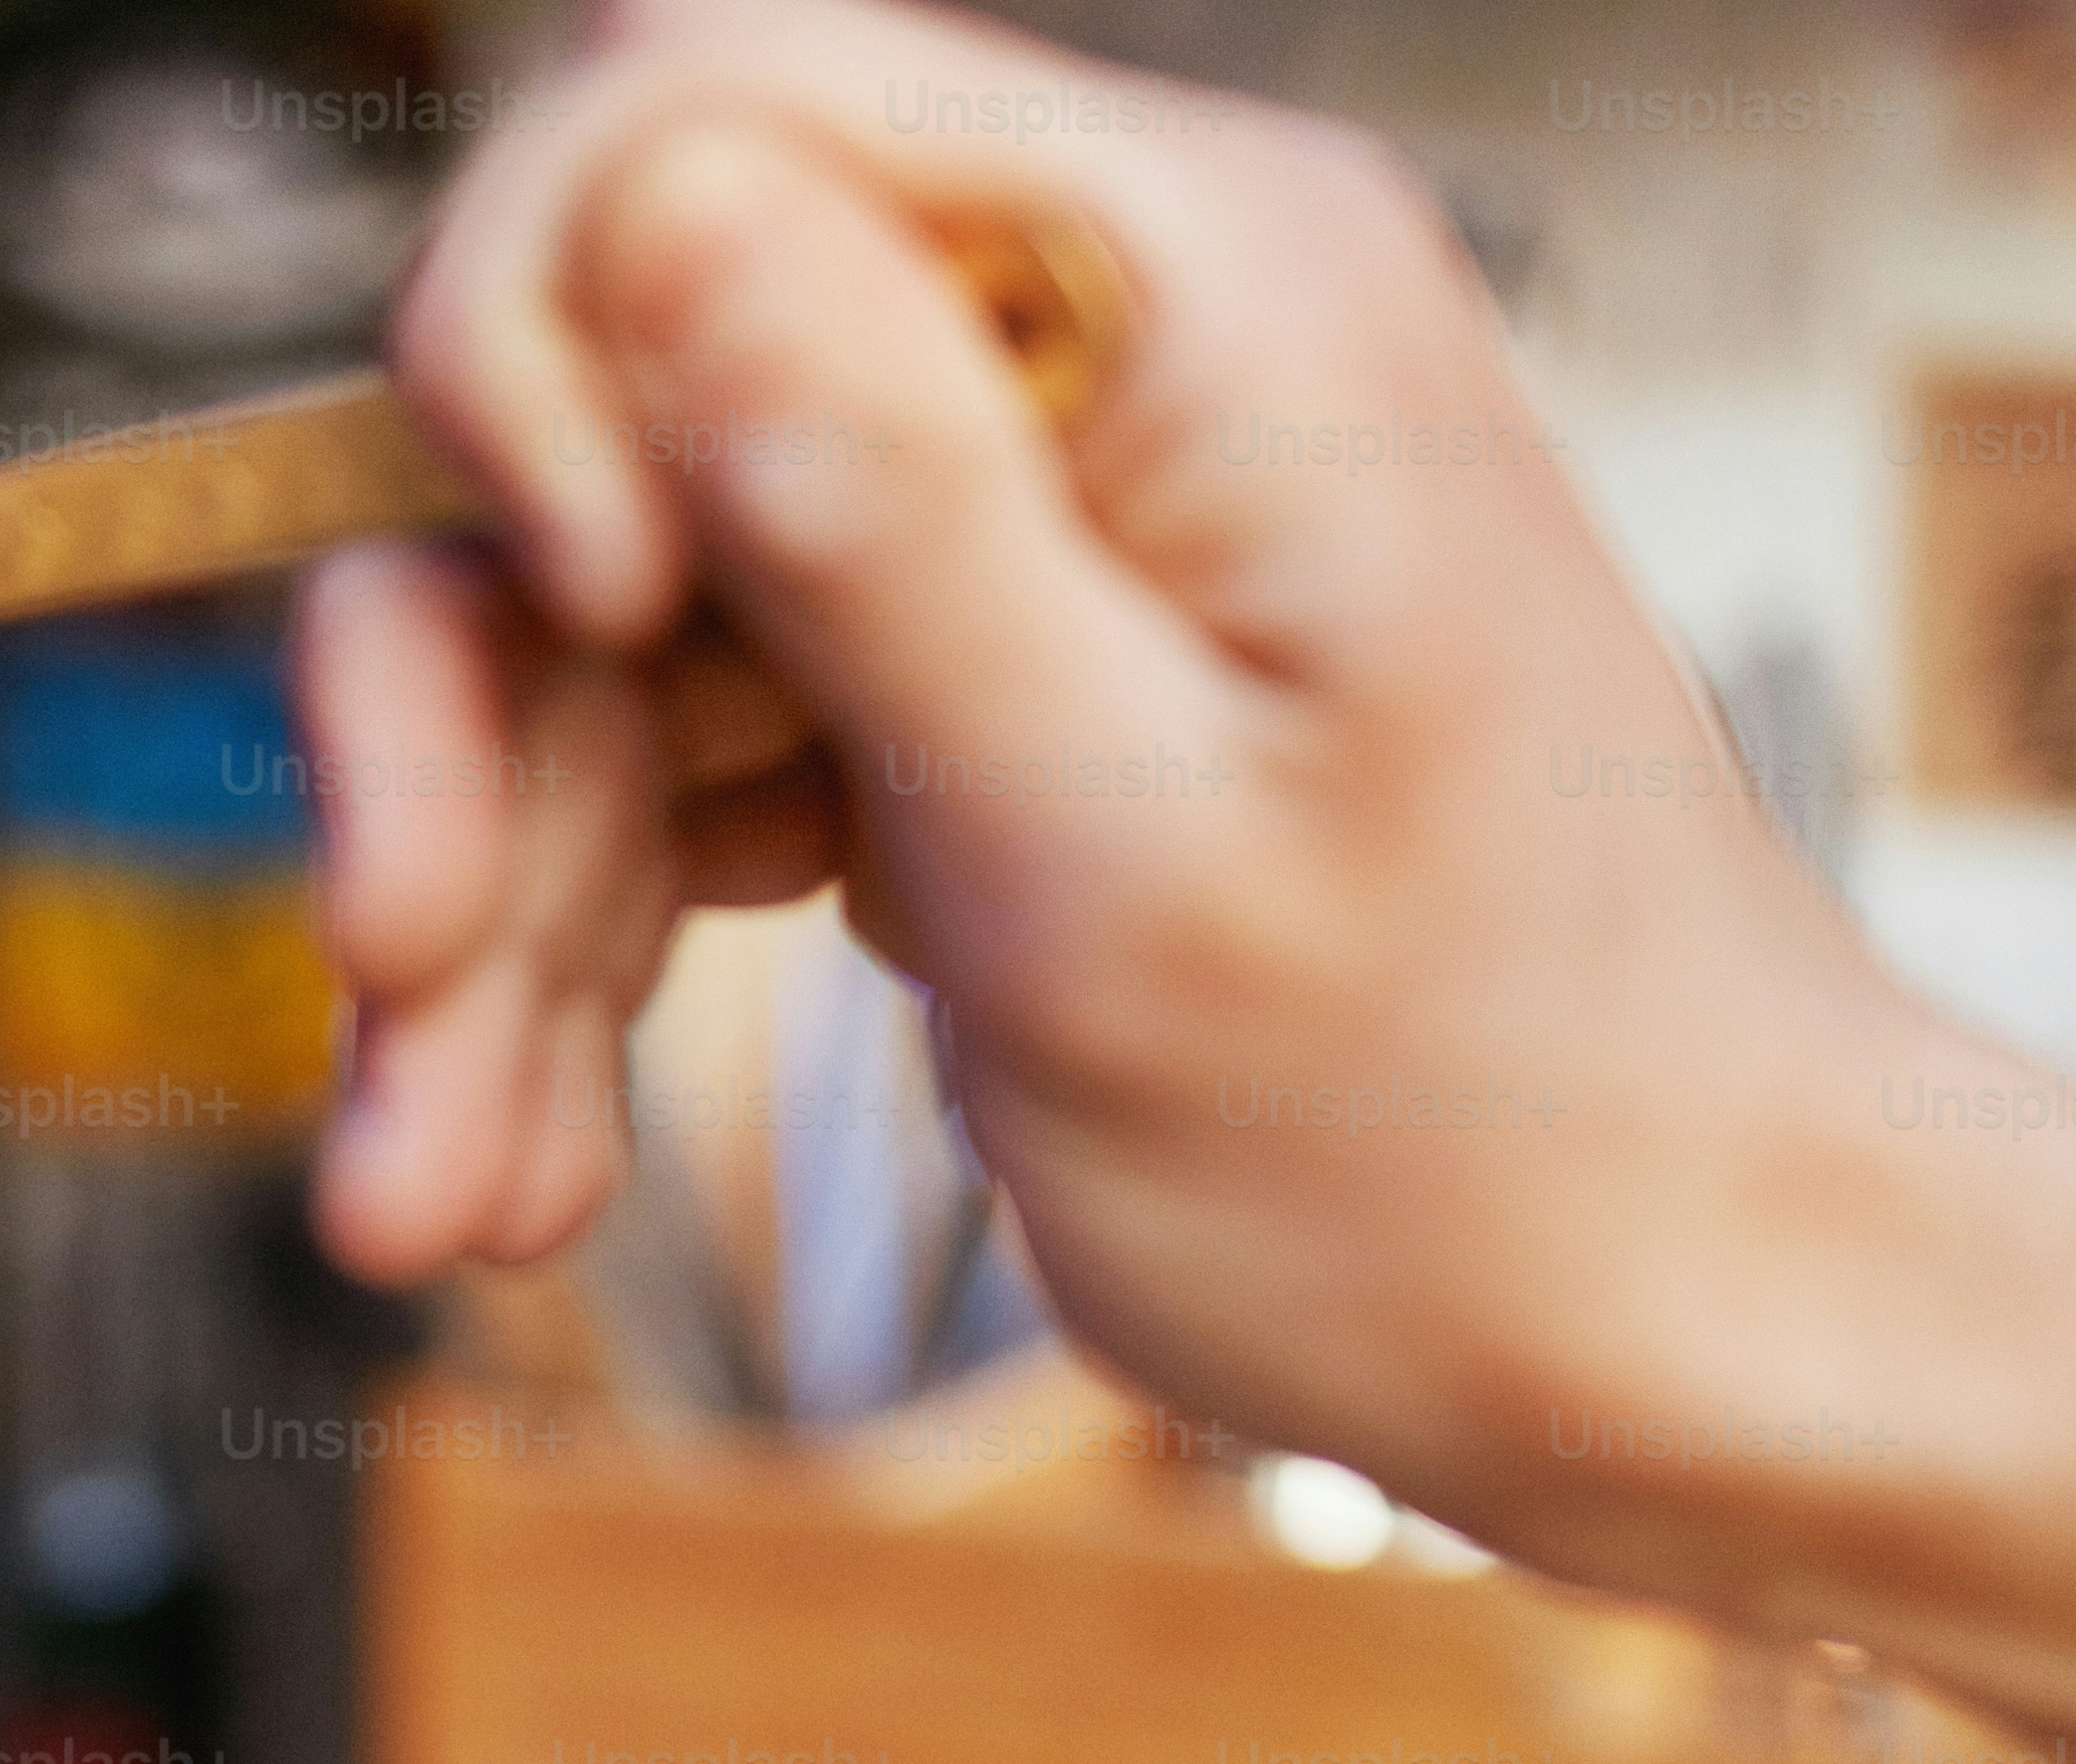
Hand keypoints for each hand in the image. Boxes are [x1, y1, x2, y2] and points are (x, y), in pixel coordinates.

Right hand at [300, 0, 1936, 1525]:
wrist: (1678, 1329)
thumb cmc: (1468, 1136)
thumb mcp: (1133, 850)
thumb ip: (886, 512)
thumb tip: (652, 196)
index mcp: (1186, 293)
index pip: (701, 107)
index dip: (543, 337)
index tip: (578, 620)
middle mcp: (1088, 354)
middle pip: (592, 412)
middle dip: (453, 718)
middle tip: (398, 998)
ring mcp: (1027, 528)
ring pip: (590, 633)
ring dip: (482, 915)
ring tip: (444, 1207)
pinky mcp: (973, 694)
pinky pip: (674, 766)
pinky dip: (573, 969)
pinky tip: (528, 1170)